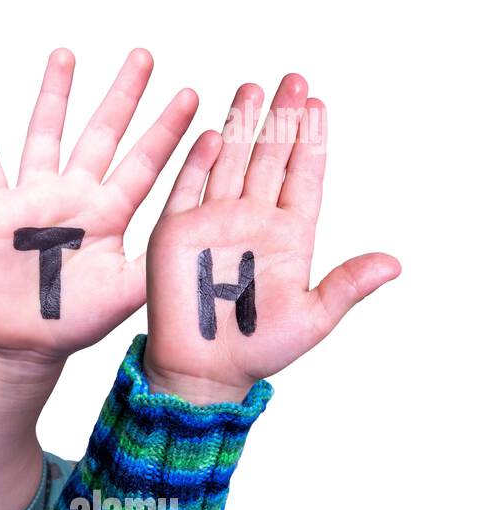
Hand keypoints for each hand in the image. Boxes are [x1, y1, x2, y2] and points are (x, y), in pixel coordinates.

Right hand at [0, 49, 196, 361]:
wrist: (24, 344)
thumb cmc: (75, 321)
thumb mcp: (128, 293)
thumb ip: (158, 263)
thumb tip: (201, 240)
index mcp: (111, 214)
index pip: (146, 162)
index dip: (168, 131)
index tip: (192, 95)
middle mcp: (75, 196)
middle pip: (102, 133)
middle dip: (123, 95)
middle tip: (143, 56)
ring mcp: (35, 199)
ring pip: (46, 134)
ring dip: (55, 95)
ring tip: (66, 55)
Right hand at [145, 75, 400, 402]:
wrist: (203, 370)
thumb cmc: (257, 349)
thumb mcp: (313, 318)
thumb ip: (347, 285)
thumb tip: (393, 264)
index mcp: (289, 236)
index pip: (303, 176)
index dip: (311, 141)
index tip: (318, 105)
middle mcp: (252, 222)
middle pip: (269, 158)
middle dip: (280, 119)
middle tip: (291, 81)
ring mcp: (213, 223)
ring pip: (231, 163)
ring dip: (241, 127)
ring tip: (252, 90)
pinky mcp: (176, 233)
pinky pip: (188, 189)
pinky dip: (199, 162)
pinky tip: (213, 134)